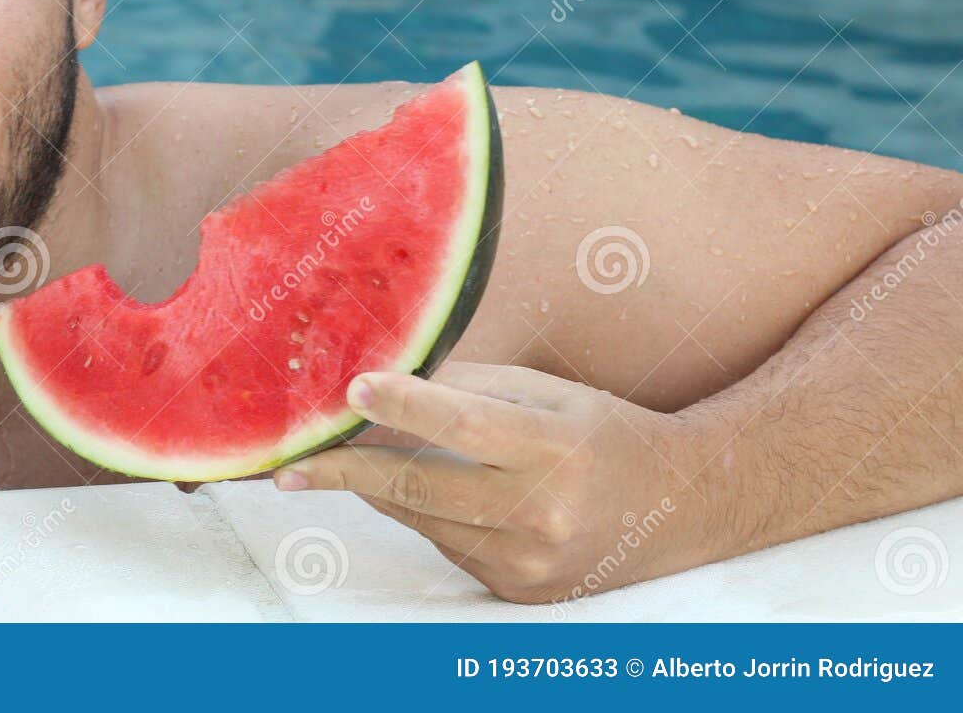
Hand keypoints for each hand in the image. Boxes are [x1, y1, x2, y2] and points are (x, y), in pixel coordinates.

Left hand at [274, 363, 696, 603]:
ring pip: (424, 520)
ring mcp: (528, 562)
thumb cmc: (603, 434)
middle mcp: (541, 514)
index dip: (403, 407)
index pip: (464, 425)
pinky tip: (442, 492)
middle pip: (420, 489)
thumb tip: (386, 380)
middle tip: (292, 464)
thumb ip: (468, 388)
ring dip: (384, 489)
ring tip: (353, 460)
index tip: (353, 390)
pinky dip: (428, 516)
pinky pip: (446, 545)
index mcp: (553, 449)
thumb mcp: (547, 393)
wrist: (678, 507)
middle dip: (347, 473)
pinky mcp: (518, 592)